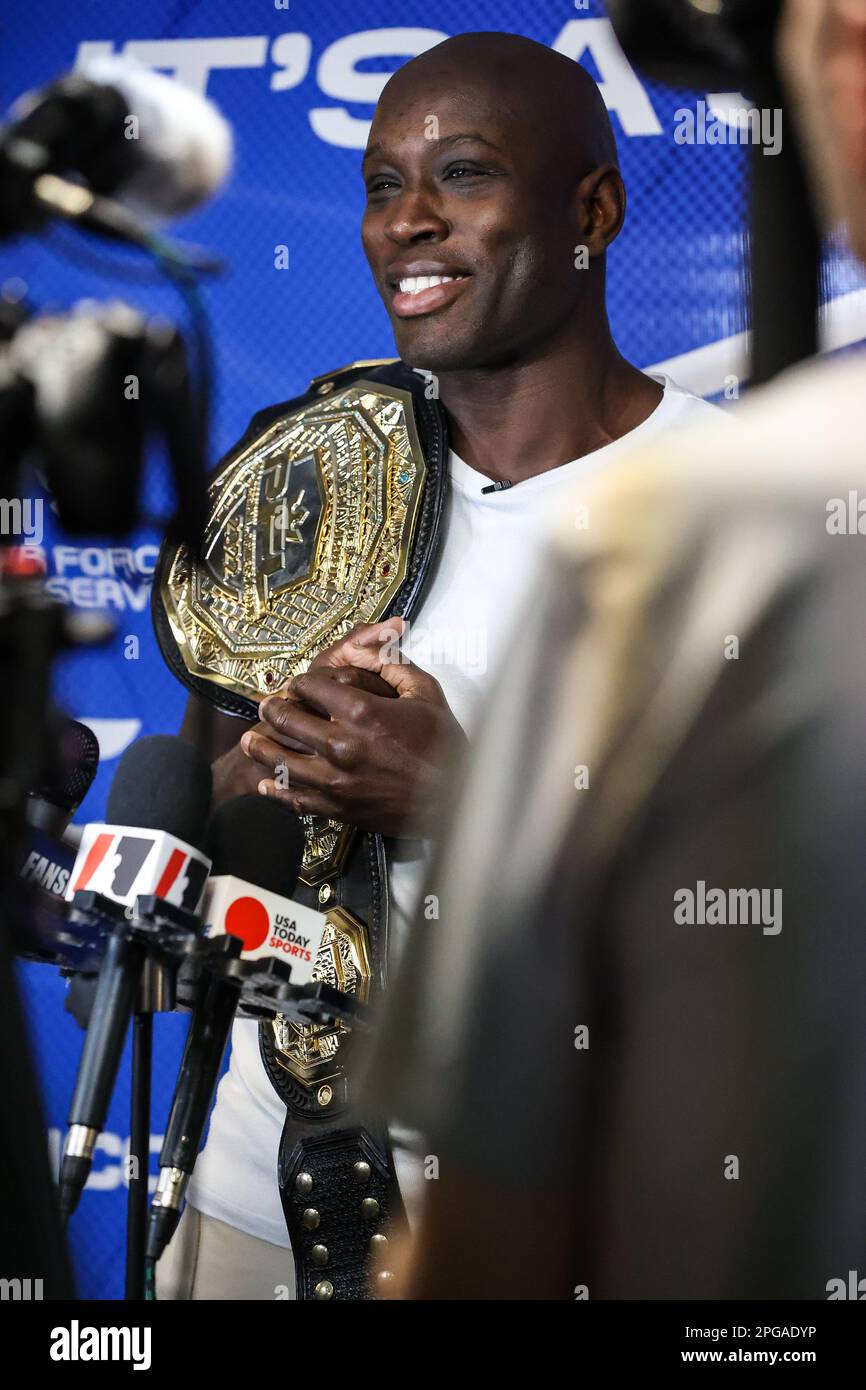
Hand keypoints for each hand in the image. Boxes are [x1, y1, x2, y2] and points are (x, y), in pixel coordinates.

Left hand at [243, 620, 467, 835]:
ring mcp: (334, 779)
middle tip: (266, 705)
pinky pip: (294, 799)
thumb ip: (395, 665)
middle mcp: (340, 744)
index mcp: (360, 711)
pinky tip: (265, 784)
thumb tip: (372, 647)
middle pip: (288, 718)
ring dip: (260, 747)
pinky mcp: (336, 807)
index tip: (299, 684)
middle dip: (273, 707)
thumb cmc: (444, 748)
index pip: (309, 686)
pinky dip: (275, 792)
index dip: (300, 681)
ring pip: (279, 760)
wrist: (455, 802)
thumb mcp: (426, 694)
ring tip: (250, 740)